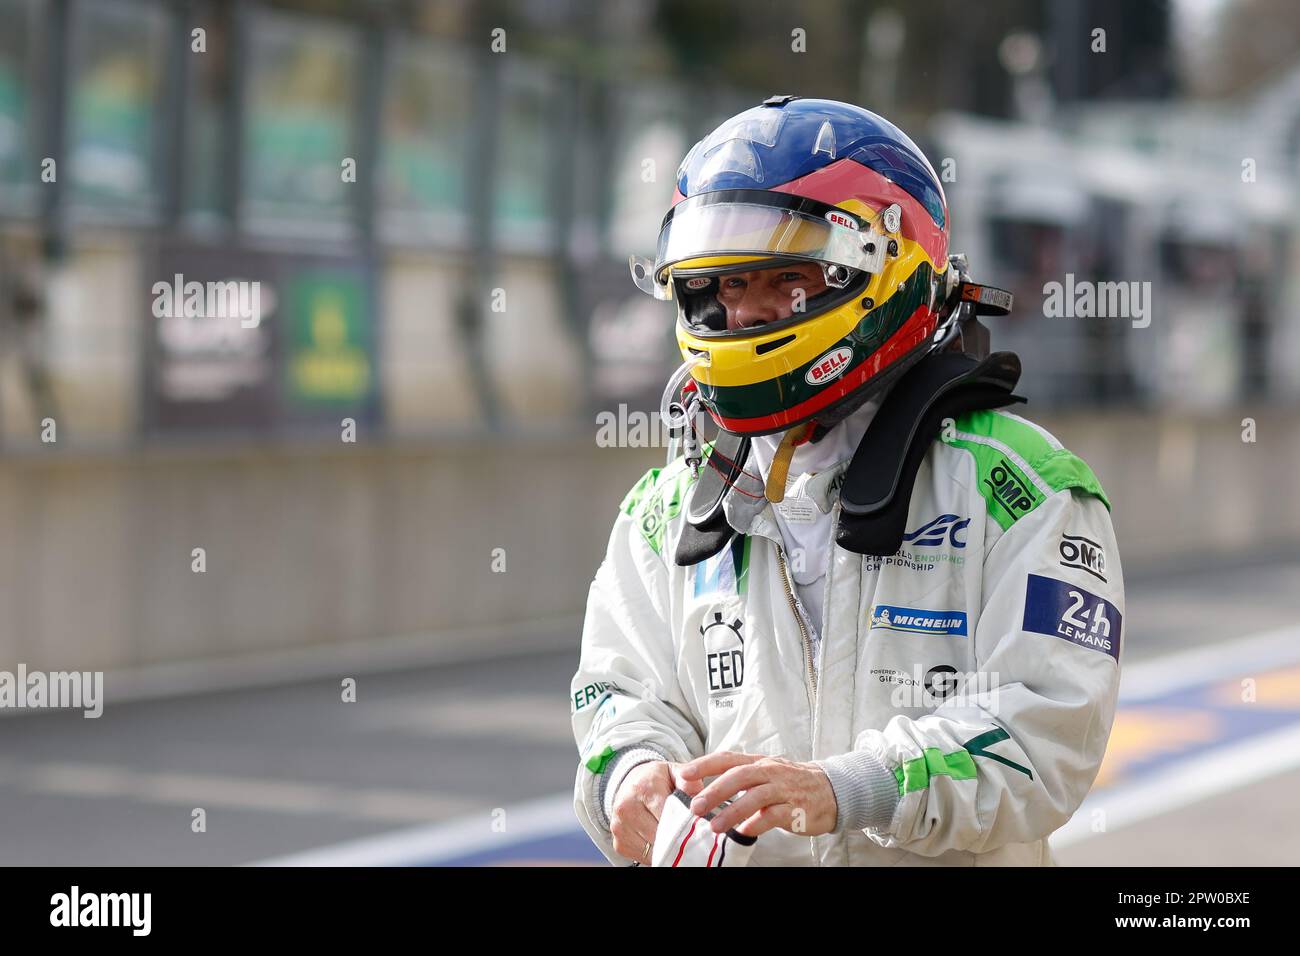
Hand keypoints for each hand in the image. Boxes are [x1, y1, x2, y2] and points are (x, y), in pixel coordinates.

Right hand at [609, 760, 703, 863]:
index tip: (698, 829)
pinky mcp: (619, 843)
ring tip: (677, 839)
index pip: (669, 816)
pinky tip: (662, 842)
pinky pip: (644, 857)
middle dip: (678, 838)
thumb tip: (700, 801)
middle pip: (661, 836)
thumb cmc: (655, 780)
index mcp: (643, 788)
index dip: (685, 825)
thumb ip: (689, 782)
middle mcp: (627, 808)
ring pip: (654, 850)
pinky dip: (657, 853)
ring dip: (668, 848)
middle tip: (691, 837)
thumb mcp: (674, 772)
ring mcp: (620, 827)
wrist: (628, 783)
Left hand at [679, 752, 837, 838]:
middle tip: (695, 806)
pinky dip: (758, 822)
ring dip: (732, 811)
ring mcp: (784, 789)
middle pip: (739, 777)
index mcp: (758, 762)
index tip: (684, 774)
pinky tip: (745, 831)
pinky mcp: (796, 808)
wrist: (830, 790)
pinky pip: (775, 815)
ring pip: (755, 797)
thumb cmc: (790, 783)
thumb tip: (705, 788)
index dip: (704, 765)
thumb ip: (739, 779)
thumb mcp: (765, 774)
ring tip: (715, 826)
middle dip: (714, 791)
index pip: (727, 759)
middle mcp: (770, 772)